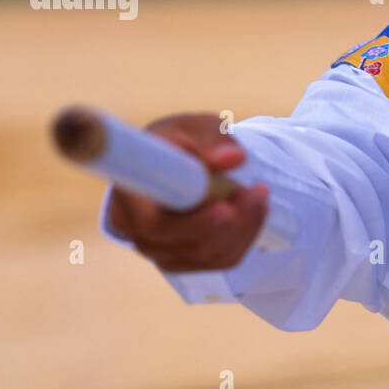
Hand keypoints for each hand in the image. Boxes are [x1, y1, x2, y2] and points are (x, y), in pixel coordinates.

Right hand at [106, 113, 269, 271]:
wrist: (174, 161)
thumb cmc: (179, 142)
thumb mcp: (194, 127)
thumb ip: (212, 139)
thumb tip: (233, 158)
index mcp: (129, 193)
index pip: (154, 224)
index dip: (192, 223)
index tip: (226, 209)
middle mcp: (135, 229)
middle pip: (188, 245)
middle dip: (233, 223)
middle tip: (258, 192)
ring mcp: (157, 250)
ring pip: (209, 255)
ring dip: (244, 227)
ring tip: (258, 193)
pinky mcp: (181, 260)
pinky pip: (221, 259)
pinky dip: (245, 235)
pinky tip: (255, 210)